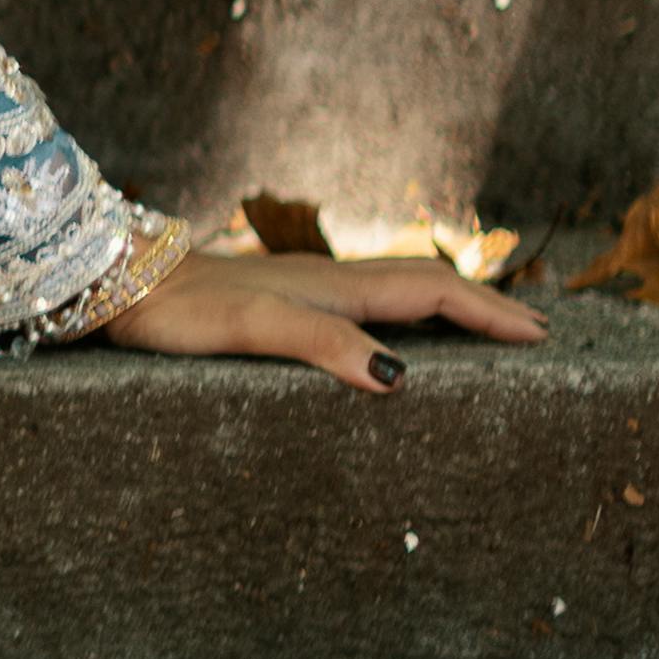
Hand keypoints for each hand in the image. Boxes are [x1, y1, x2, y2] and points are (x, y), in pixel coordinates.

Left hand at [85, 249, 545, 392]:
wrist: (116, 281)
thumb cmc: (180, 308)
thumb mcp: (254, 328)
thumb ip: (323, 344)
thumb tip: (397, 378)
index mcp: (335, 286)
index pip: (434, 293)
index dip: (490, 313)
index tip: (543, 334)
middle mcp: (327, 282)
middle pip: (424, 285)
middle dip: (482, 305)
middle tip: (533, 331)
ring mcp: (302, 289)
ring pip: (393, 290)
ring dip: (446, 306)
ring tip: (482, 327)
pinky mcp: (275, 301)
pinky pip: (360, 303)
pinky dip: (398, 315)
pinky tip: (386, 332)